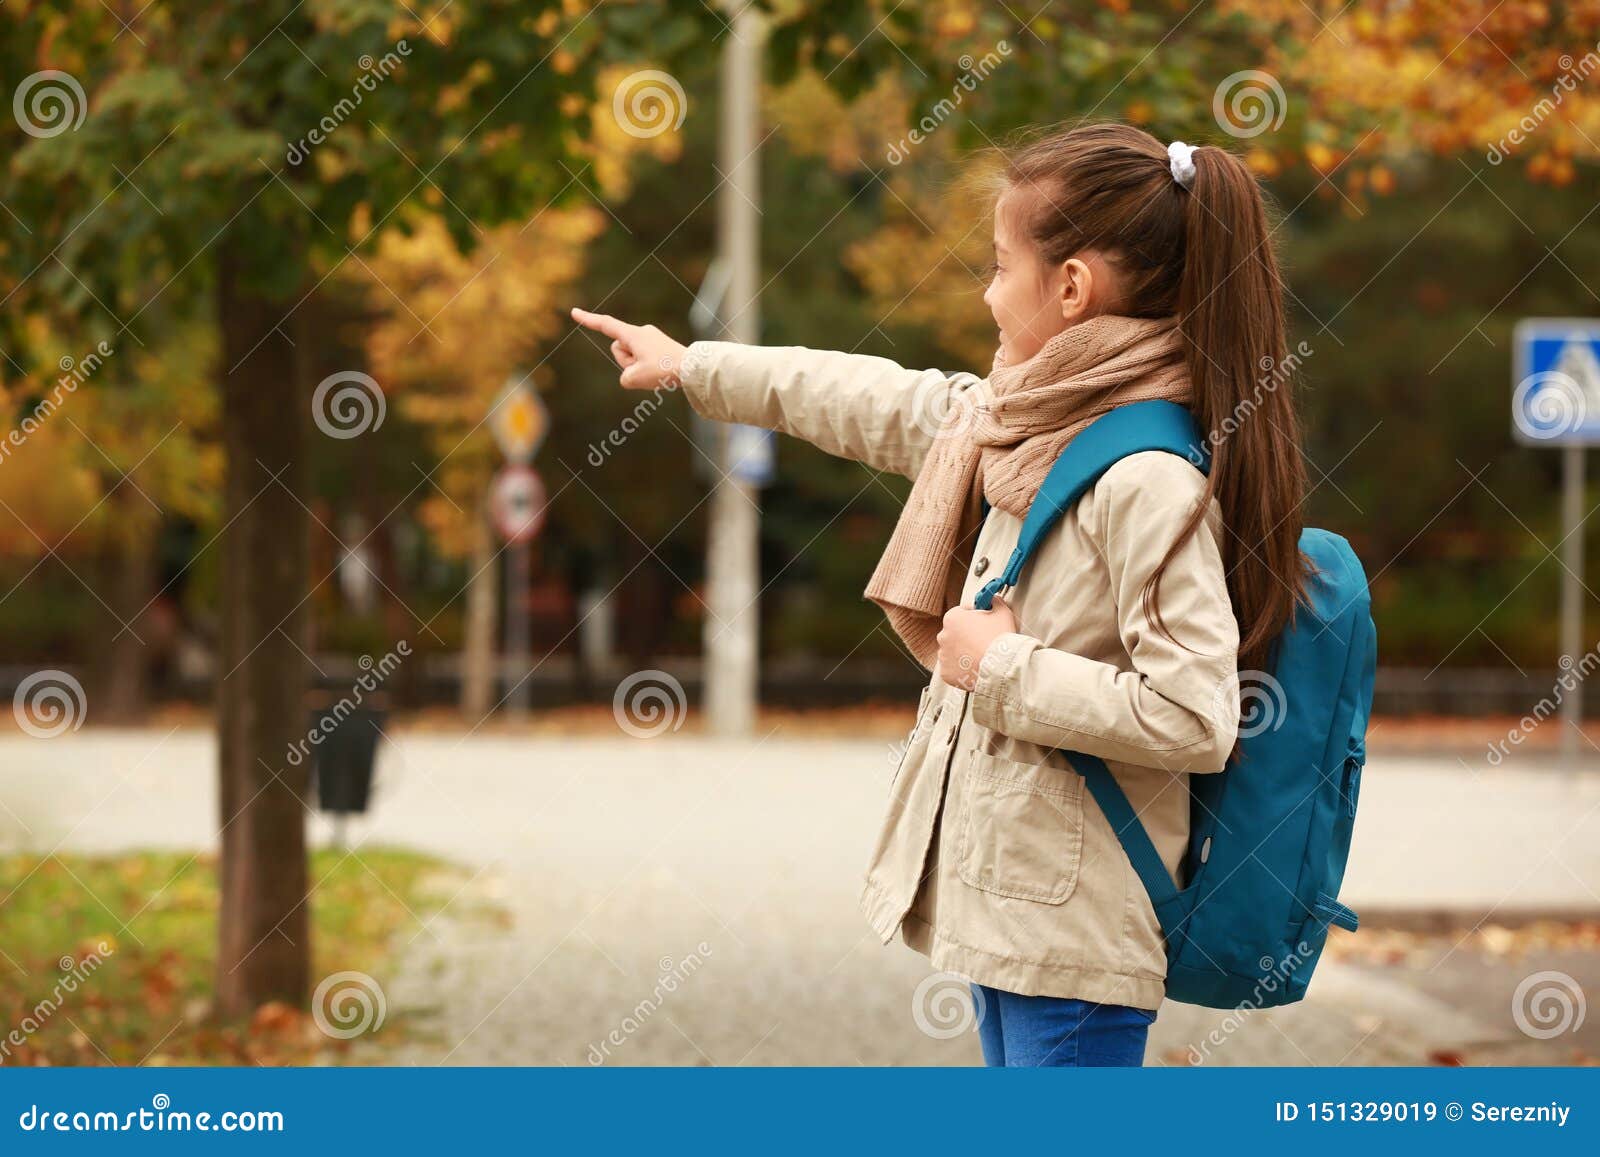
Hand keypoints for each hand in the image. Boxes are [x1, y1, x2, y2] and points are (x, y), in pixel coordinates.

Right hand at [571, 307, 687, 390]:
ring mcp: (652, 338)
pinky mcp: (660, 346)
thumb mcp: (635, 379)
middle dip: (626, 363)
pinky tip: (663, 372)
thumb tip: (632, 375)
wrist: (693, 368)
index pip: (605, 325)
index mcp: (633, 334)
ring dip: (639, 368)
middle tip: (646, 370)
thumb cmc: (663, 370)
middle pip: (619, 350)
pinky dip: (649, 369)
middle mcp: (642, 332)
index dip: (588, 320)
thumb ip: (624, 378)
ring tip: (657, 372)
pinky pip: (645, 360)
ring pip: (633, 357)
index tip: (575, 312)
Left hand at [935, 597, 1017, 689]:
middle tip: (984, 641)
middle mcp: (943, 636)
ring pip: (953, 651)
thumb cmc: (1000, 639)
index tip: (984, 622)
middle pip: (955, 633)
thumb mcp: (1002, 612)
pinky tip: (975, 667)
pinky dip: (961, 669)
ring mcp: (943, 656)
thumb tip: (992, 599)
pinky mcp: (946, 673)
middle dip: (967, 635)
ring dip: (963, 652)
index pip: (962, 613)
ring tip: (981, 656)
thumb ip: (994, 601)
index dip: (975, 617)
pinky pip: (953, 669)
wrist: (1000, 667)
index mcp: (952, 617)